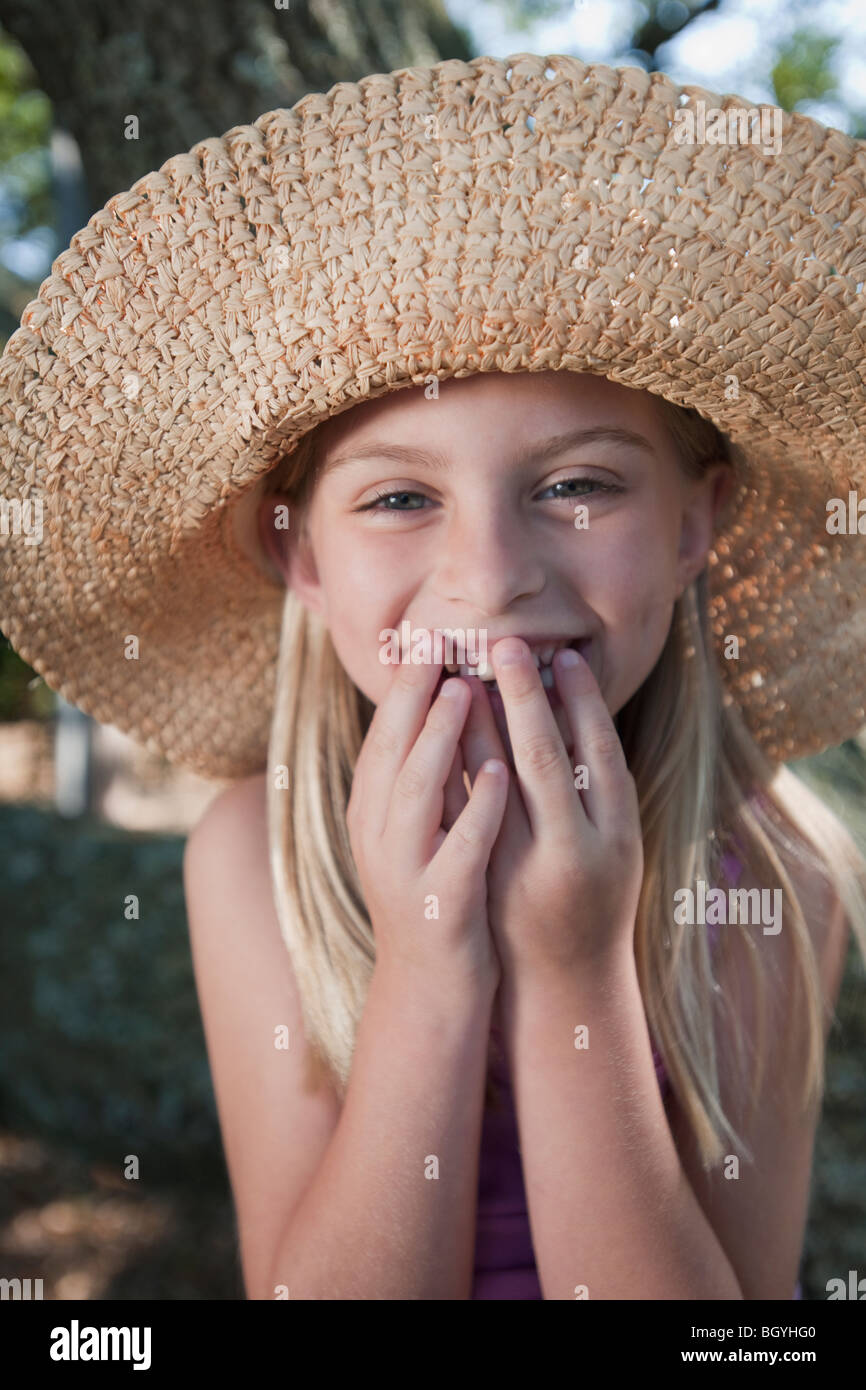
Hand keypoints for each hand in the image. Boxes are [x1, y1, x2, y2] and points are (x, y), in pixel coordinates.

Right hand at [346, 645, 508, 998]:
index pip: (382, 737)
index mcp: (373, 815)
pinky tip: (500, 772)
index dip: (402, 686)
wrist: (429, 989)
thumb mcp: (416, 833)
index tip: (425, 635)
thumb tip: (438, 711)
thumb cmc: (434, 895)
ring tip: (466, 690)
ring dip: (440, 738)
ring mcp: (405, 872)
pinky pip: (459, 848)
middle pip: (390, 752)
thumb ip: (421, 778)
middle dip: (414, 695)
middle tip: (440, 643)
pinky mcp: (440, 905)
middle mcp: (378, 837)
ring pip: (416, 793)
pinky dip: (476, 808)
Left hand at [456, 639, 643, 978]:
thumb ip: (600, 786)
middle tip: (507, 643)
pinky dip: (456, 768)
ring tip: (467, 675)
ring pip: (499, 784)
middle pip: (548, 760)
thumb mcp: (616, 845)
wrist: (562, 981)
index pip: (602, 753)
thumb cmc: (595, 898)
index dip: (584, 702)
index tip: (563, 656)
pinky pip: (466, 813)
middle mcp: (574, 852)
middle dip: (526, 698)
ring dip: (481, 726)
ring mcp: (524, 869)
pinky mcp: (485, 881)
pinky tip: (444, 730)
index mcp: (618, 837)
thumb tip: (572, 706)